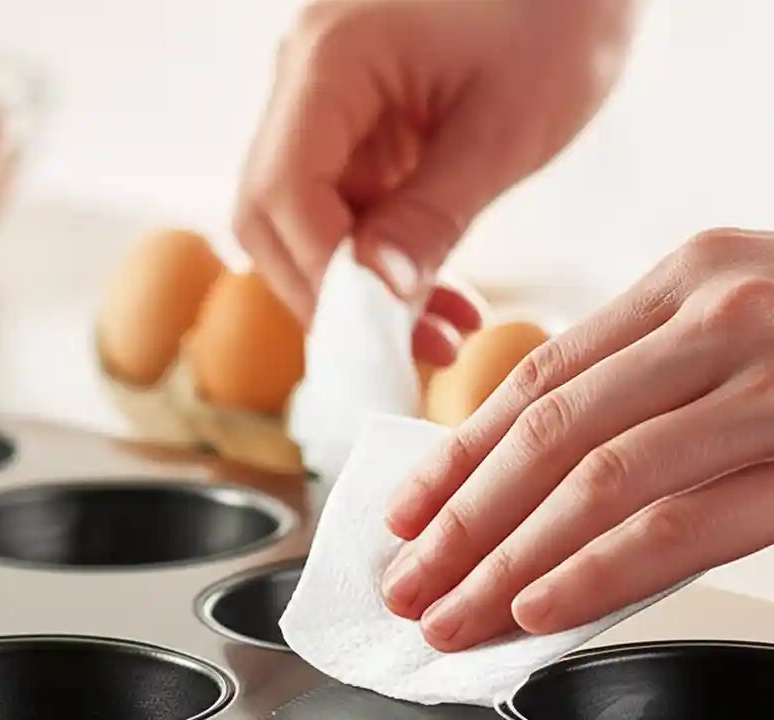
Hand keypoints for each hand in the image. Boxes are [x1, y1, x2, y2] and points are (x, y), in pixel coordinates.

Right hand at [234, 0, 641, 364]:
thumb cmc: (560, 15)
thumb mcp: (505, 128)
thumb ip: (432, 216)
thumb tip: (377, 301)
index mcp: (331, 60)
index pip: (285, 193)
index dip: (322, 277)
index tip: (375, 339)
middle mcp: (305, 76)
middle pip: (271, 213)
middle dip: (330, 294)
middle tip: (400, 352)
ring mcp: (322, 98)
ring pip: (302, 220)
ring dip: (358, 286)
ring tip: (438, 334)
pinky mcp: (352, 121)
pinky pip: (344, 205)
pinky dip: (380, 258)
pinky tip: (437, 296)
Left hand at [381, 228, 773, 651]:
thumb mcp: (737, 325)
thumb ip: (646, 379)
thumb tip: (525, 471)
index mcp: (689, 277)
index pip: (538, 380)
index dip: (459, 454)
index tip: (402, 511)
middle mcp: (726, 317)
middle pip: (551, 434)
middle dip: (462, 519)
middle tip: (404, 580)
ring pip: (601, 483)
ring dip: (508, 559)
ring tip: (449, 610)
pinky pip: (683, 523)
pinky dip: (598, 569)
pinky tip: (538, 605)